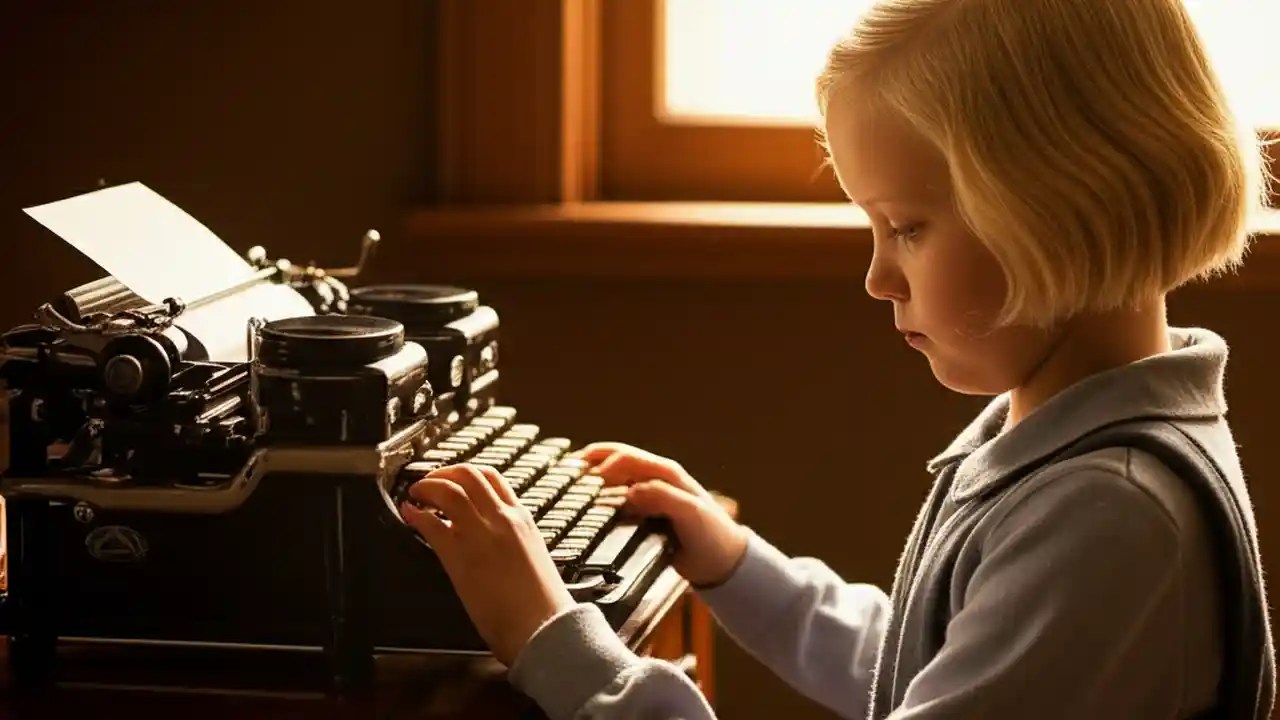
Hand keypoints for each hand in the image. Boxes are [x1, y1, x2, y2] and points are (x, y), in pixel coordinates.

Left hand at [399, 464, 574, 666]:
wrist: (541, 626)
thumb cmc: (540, 602)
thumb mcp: (533, 555)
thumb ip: (513, 538)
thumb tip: (493, 538)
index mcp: (522, 518)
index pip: (492, 477)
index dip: (466, 473)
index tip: (453, 479)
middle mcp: (502, 518)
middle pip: (468, 473)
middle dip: (443, 473)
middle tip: (430, 482)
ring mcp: (480, 533)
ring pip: (448, 489)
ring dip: (426, 486)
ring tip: (416, 494)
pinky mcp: (459, 554)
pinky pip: (430, 522)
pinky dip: (416, 514)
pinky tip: (409, 514)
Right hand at [577, 442, 747, 587]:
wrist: (722, 563)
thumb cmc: (712, 536)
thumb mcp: (690, 513)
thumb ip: (663, 498)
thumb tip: (631, 492)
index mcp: (666, 474)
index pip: (627, 458)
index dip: (603, 464)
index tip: (584, 479)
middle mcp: (656, 480)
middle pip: (616, 461)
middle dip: (591, 461)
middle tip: (565, 470)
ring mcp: (650, 497)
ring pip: (615, 480)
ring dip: (594, 478)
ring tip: (569, 484)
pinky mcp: (646, 516)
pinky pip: (619, 502)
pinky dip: (602, 500)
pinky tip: (588, 508)